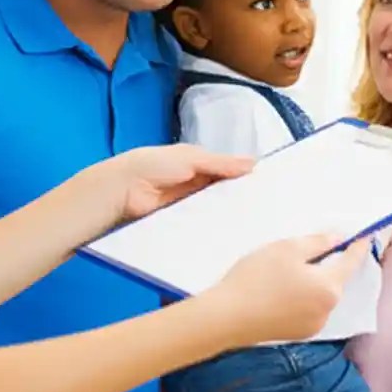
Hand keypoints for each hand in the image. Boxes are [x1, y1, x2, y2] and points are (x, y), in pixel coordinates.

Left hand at [77, 143, 253, 222]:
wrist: (123, 190)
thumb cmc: (154, 164)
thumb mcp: (191, 157)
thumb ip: (221, 162)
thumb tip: (253, 163)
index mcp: (200, 164)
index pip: (229, 172)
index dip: (246, 178)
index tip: (268, 187)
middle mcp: (197, 185)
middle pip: (225, 192)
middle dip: (240, 198)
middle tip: (266, 209)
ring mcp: (190, 206)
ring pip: (216, 210)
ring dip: (228, 214)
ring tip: (254, 224)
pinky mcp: (183, 224)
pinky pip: (203, 225)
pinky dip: (214, 227)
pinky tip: (231, 233)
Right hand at [207, 233, 370, 346]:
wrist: (226, 317)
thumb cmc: (257, 277)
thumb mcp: (288, 248)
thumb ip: (318, 242)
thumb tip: (338, 239)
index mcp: (330, 286)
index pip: (352, 262)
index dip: (359, 246)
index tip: (365, 235)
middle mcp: (328, 309)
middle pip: (335, 279)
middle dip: (329, 263)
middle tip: (313, 247)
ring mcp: (314, 325)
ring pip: (321, 295)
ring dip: (314, 281)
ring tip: (289, 270)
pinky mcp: (298, 334)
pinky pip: (309, 309)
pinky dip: (304, 297)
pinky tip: (282, 290)